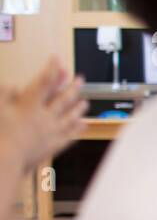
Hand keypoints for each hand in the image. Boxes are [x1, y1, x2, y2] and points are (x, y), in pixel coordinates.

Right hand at [0, 58, 86, 172]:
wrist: (7, 159)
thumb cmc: (0, 135)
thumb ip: (3, 95)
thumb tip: (10, 84)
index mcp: (30, 106)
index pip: (44, 83)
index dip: (51, 69)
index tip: (57, 60)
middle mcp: (45, 116)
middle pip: (63, 98)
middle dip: (73, 86)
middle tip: (80, 78)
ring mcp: (52, 131)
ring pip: (70, 116)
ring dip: (79, 107)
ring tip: (85, 101)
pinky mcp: (55, 144)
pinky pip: (70, 134)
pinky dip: (78, 128)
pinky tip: (83, 124)